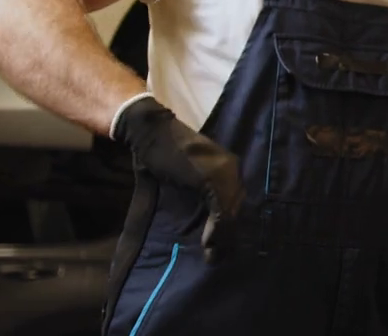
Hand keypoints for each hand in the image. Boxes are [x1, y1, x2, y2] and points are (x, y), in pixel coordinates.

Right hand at [114, 96, 242, 262]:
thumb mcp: (189, 175)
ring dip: (223, 236)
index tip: (220, 244)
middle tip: (217, 254)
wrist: (151, 133)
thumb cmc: (165, 153)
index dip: (230, 224)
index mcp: (228, 165)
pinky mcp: (211, 178)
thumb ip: (202, 191)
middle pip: (237, 207)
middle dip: (229, 234)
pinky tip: (208, 242)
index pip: (236, 199)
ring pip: (231, 210)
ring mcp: (224, 171)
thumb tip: (208, 218)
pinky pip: (220, 209)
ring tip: (212, 254)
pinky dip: (216, 228)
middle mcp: (232, 167)